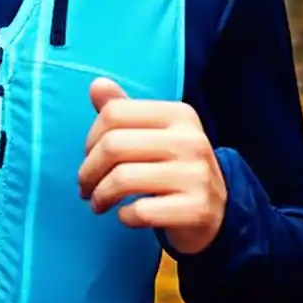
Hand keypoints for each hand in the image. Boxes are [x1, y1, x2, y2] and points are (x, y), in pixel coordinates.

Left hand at [77, 77, 226, 254]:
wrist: (217, 210)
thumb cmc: (174, 169)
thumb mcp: (154, 135)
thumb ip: (125, 111)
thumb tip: (97, 85)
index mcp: (179, 114)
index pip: (114, 113)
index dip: (90, 139)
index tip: (89, 157)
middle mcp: (190, 140)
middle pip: (113, 146)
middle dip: (88, 171)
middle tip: (86, 187)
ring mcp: (196, 176)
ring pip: (122, 180)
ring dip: (100, 196)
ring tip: (97, 203)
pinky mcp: (196, 209)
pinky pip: (141, 212)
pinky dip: (124, 216)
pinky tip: (126, 216)